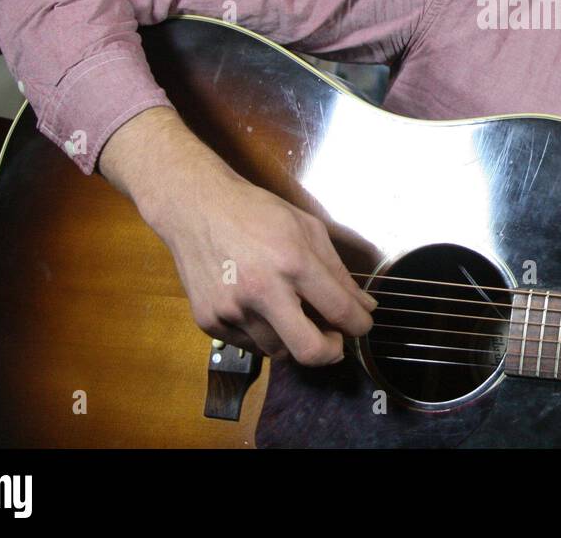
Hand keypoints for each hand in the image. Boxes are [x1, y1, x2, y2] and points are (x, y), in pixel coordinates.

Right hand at [143, 165, 376, 366]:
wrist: (196, 207)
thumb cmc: (255, 212)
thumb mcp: (307, 228)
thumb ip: (338, 271)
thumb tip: (364, 305)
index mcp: (292, 262)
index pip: (340, 310)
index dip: (360, 325)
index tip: (362, 325)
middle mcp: (262, 290)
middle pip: (310, 351)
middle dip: (332, 352)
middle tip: (335, 340)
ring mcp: (232, 309)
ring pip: (279, 351)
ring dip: (294, 339)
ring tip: (294, 314)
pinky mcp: (209, 320)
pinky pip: (249, 345)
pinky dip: (264, 334)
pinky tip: (262, 309)